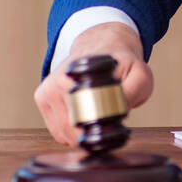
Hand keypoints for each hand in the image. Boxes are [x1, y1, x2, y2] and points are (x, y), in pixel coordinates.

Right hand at [33, 22, 153, 145]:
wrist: (102, 46)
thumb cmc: (123, 65)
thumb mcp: (140, 75)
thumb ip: (133, 91)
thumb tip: (117, 112)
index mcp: (84, 72)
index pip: (90, 116)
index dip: (105, 129)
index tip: (118, 126)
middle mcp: (61, 78)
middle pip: (76, 131)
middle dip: (96, 135)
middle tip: (111, 119)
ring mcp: (48, 88)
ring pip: (65, 134)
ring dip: (84, 136)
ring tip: (99, 117)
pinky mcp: (42, 97)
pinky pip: (57, 132)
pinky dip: (72, 134)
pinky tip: (85, 118)